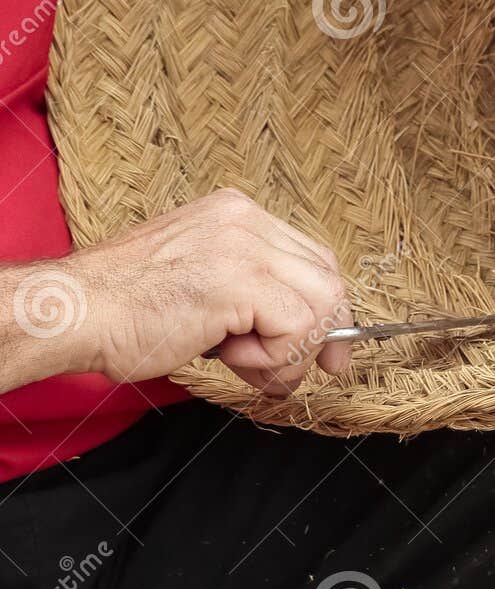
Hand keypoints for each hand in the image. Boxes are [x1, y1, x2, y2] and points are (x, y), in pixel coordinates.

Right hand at [0, 189, 352, 397]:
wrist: (73, 314)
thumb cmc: (124, 311)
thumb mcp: (204, 286)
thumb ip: (253, 297)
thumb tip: (306, 336)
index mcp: (237, 214)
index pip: (312, 259)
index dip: (326, 309)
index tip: (326, 350)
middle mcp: (246, 219)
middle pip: (326, 278)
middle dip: (323, 334)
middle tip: (300, 374)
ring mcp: (245, 244)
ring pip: (321, 303)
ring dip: (292, 352)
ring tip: (246, 367)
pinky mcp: (240, 279)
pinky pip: (296, 326)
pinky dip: (272, 356)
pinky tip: (229, 357)